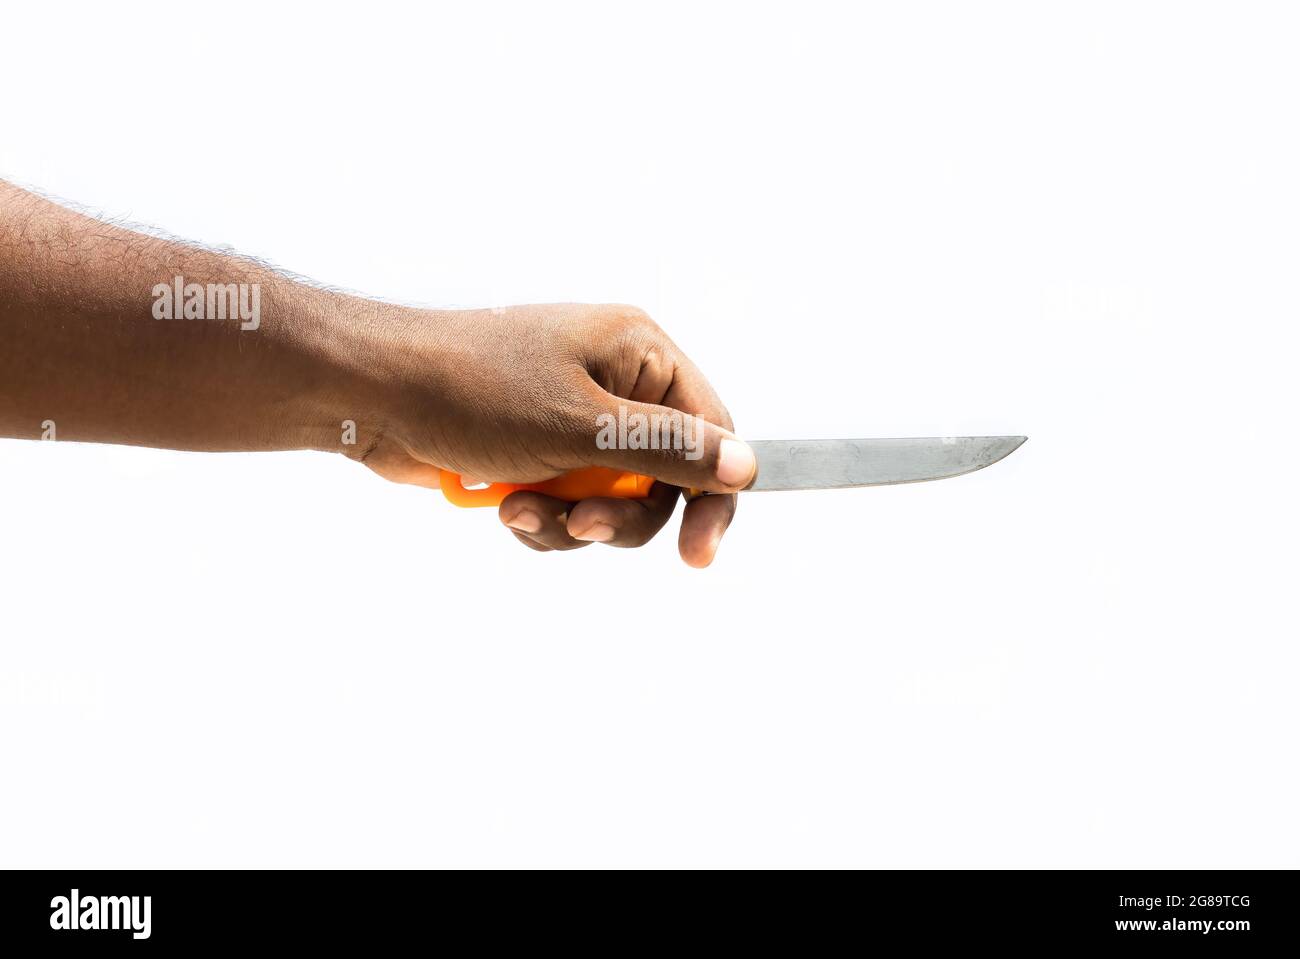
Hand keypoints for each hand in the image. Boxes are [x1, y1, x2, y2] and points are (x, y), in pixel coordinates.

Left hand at [357, 304, 754, 566]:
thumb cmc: (472, 390)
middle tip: (582, 528)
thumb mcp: (581, 425)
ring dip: (572, 521)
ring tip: (522, 512)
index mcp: (638, 353)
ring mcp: (576, 417)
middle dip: (620, 515)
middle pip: (664, 477)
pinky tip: (502, 507)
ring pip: (615, 501)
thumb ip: (669, 449)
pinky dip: (543, 519)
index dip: (711, 493)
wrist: (373, 394)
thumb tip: (746, 465)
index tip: (697, 553)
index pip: (710, 429)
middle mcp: (615, 382)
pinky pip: (571, 505)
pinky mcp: (541, 450)